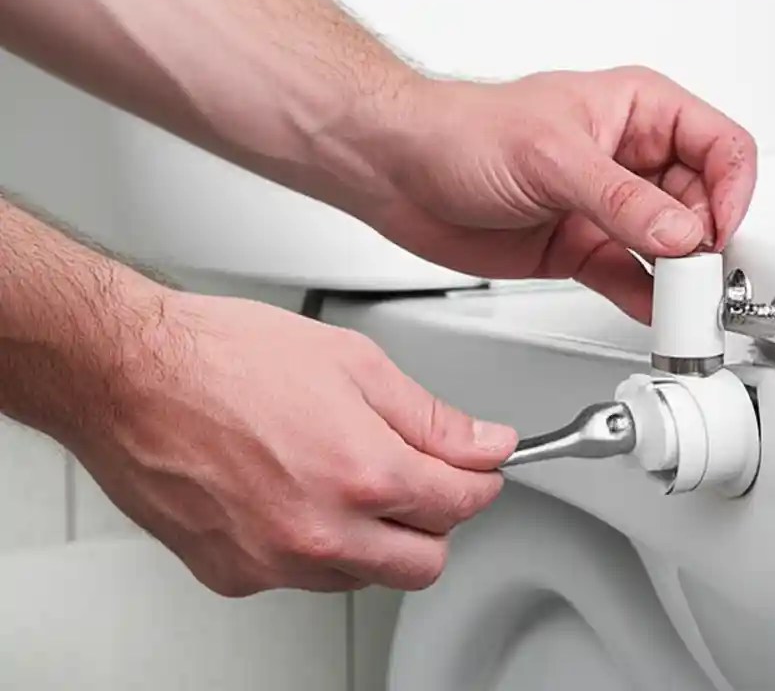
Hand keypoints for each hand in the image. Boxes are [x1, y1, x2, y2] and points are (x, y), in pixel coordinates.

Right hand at [76, 289, 515, 596]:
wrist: (127, 374)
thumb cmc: (223, 358)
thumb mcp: (354, 364)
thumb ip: (431, 418)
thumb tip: (485, 445)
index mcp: (363, 475)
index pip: (460, 504)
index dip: (480, 481)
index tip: (479, 469)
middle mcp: (322, 534)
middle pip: (424, 563)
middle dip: (435, 522)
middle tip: (422, 479)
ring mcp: (274, 562)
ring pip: (364, 575)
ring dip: (375, 538)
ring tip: (342, 474)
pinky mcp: (233, 576)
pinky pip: (301, 577)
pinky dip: (314, 546)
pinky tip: (293, 492)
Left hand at [358, 66, 757, 322]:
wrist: (398, 171)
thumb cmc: (462, 131)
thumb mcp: (552, 156)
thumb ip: (623, 200)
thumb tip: (681, 233)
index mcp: (637, 111)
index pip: (721, 146)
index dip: (731, 191)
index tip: (716, 234)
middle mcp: (630, 158)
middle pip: (705, 203)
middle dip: (709, 243)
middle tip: (699, 279)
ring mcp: (609, 206)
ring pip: (673, 246)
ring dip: (682, 277)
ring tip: (682, 304)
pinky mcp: (583, 247)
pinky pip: (633, 277)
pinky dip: (648, 299)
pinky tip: (656, 313)